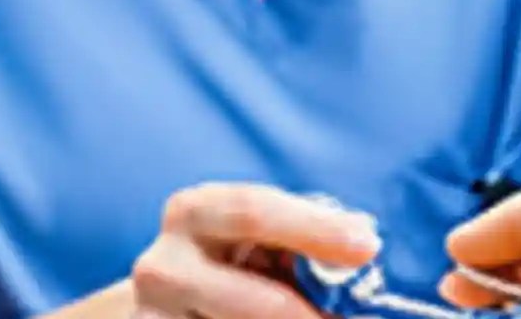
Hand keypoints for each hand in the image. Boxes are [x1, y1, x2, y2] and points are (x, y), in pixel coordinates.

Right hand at [130, 183, 381, 318]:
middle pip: (260, 303)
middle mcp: (163, 265)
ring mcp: (152, 317)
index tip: (369, 248)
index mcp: (194, 213)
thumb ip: (302, 241)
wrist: (170, 310)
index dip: (316, 228)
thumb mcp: (260, 242)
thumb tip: (364, 244)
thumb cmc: (234, 266)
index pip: (255, 211)